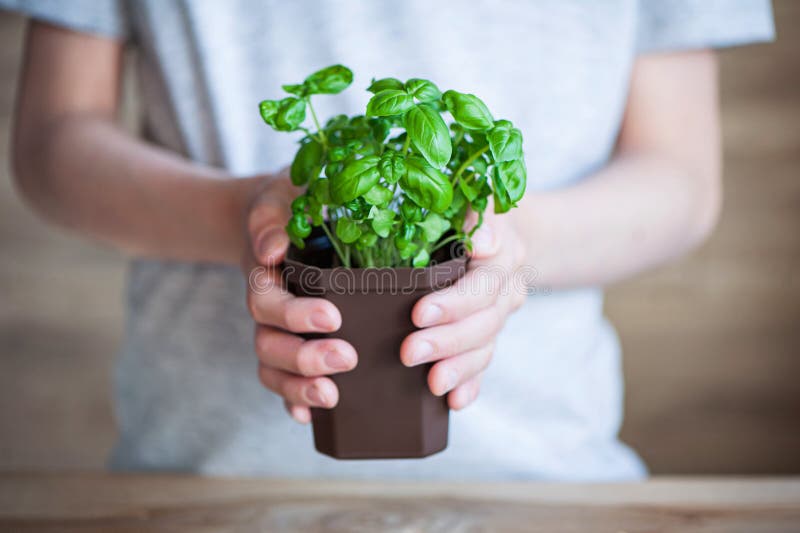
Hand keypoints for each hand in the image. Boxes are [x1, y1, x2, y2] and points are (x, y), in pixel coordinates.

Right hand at [243, 171, 355, 423]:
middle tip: (347, 358)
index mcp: (264, 274)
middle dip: (304, 356)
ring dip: (298, 385)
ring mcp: (274, 329)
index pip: (267, 300)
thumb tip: (272, 248)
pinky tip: (312, 417)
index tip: (334, 317)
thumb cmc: (288, 202)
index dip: (295, 315)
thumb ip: (271, 217)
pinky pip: (281, 379)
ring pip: (272, 367)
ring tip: (332, 397)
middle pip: (269, 343)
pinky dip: (292, 400)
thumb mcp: (279, 196)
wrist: (277, 215)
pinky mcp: (290, 342)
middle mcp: (265, 307)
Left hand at [400, 211, 526, 409]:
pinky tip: (455, 401)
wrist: (505, 237)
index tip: (419, 314)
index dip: (453, 303)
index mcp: (502, 259)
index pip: (481, 286)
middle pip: (483, 324)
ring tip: (433, 384)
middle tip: (410, 353)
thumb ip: (478, 217)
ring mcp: (499, 319)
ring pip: (484, 349)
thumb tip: (480, 241)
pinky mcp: (488, 339)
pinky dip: (471, 385)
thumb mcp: (478, 206)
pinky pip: (484, 365)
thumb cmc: (474, 218)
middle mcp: (506, 293)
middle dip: (446, 341)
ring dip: (459, 368)